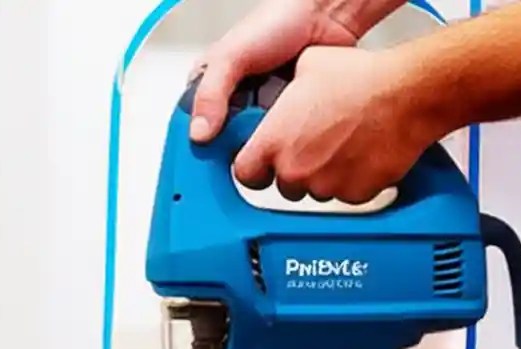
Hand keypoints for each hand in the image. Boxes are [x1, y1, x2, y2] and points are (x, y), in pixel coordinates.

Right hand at [189, 0, 361, 142]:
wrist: (327, 14)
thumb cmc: (278, 20)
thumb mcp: (232, 55)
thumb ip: (210, 93)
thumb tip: (199, 134)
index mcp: (209, 84)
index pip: (193, 126)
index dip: (199, 145)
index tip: (208, 160)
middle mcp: (233, 99)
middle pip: (223, 141)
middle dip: (235, 144)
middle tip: (245, 142)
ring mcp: (261, 108)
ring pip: (252, 143)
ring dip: (262, 142)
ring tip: (271, 129)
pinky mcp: (286, 116)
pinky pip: (279, 138)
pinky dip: (284, 138)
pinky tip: (290, 131)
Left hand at [233, 45, 434, 204]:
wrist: (406, 93)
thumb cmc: (361, 80)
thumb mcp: (306, 67)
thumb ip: (284, 91)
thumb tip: (282, 93)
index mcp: (273, 143)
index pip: (246, 174)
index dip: (257, 168)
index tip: (265, 163)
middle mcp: (295, 170)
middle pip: (284, 185)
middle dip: (297, 169)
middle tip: (316, 144)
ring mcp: (325, 186)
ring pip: (316, 191)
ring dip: (325, 175)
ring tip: (344, 143)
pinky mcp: (355, 194)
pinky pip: (347, 195)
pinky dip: (353, 181)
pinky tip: (362, 153)